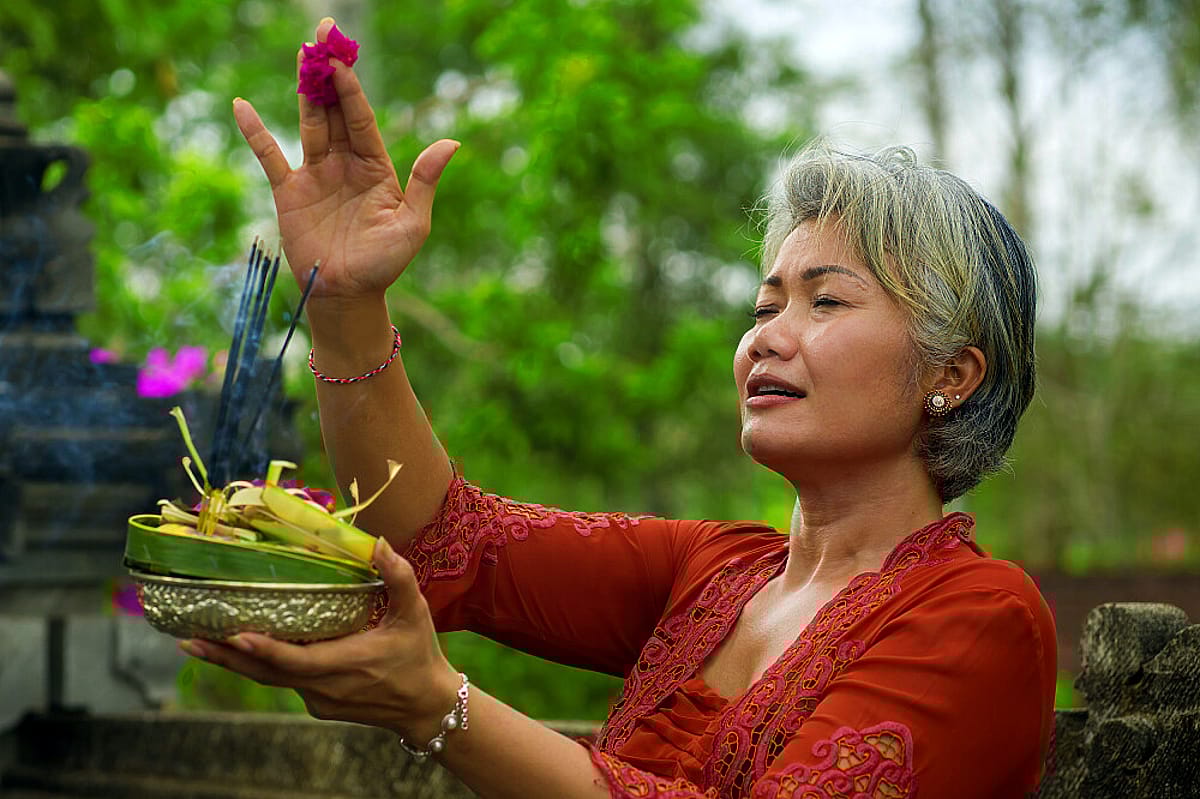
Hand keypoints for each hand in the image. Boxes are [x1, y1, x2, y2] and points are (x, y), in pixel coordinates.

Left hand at [180, 537, 459, 738]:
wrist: (426, 706)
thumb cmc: (420, 656)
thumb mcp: (415, 613)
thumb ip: (397, 577)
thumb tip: (378, 543)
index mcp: (346, 664)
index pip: (294, 660)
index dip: (263, 649)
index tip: (234, 636)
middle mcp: (324, 687)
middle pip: (265, 672)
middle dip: (224, 657)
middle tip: (188, 640)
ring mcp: (318, 699)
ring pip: (270, 678)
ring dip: (234, 662)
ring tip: (198, 643)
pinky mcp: (319, 704)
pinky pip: (284, 681)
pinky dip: (261, 665)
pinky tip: (243, 650)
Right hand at [232, 17, 458, 303]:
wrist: (348, 295)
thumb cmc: (385, 263)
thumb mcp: (412, 224)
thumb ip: (425, 182)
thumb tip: (451, 142)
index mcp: (375, 166)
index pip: (361, 118)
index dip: (351, 87)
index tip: (340, 58)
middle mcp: (344, 163)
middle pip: (334, 110)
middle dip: (328, 73)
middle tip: (322, 34)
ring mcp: (315, 174)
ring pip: (309, 123)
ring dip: (304, 90)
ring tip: (301, 54)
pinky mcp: (289, 192)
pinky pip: (269, 156)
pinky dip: (255, 132)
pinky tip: (241, 106)